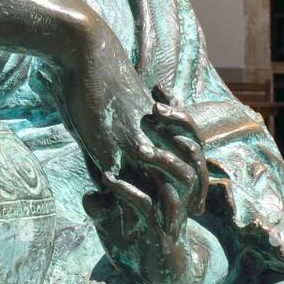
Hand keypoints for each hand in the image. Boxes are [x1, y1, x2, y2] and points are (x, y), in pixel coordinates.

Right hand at [56, 14, 206, 239]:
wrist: (85, 50)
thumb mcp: (121, 91)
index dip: (198, 174)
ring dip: (167, 213)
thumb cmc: (96, 66)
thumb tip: (129, 113)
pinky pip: (130, 189)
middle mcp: (155, 131)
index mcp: (160, 118)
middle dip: (190, 200)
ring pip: (168, 185)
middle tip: (184, 222)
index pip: (193, 150)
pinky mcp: (112, 149)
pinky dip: (133, 213)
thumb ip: (129, 109)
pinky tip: (128, 229)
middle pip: (189, 172)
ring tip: (162, 233)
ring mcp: (136, 141)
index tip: (194, 195)